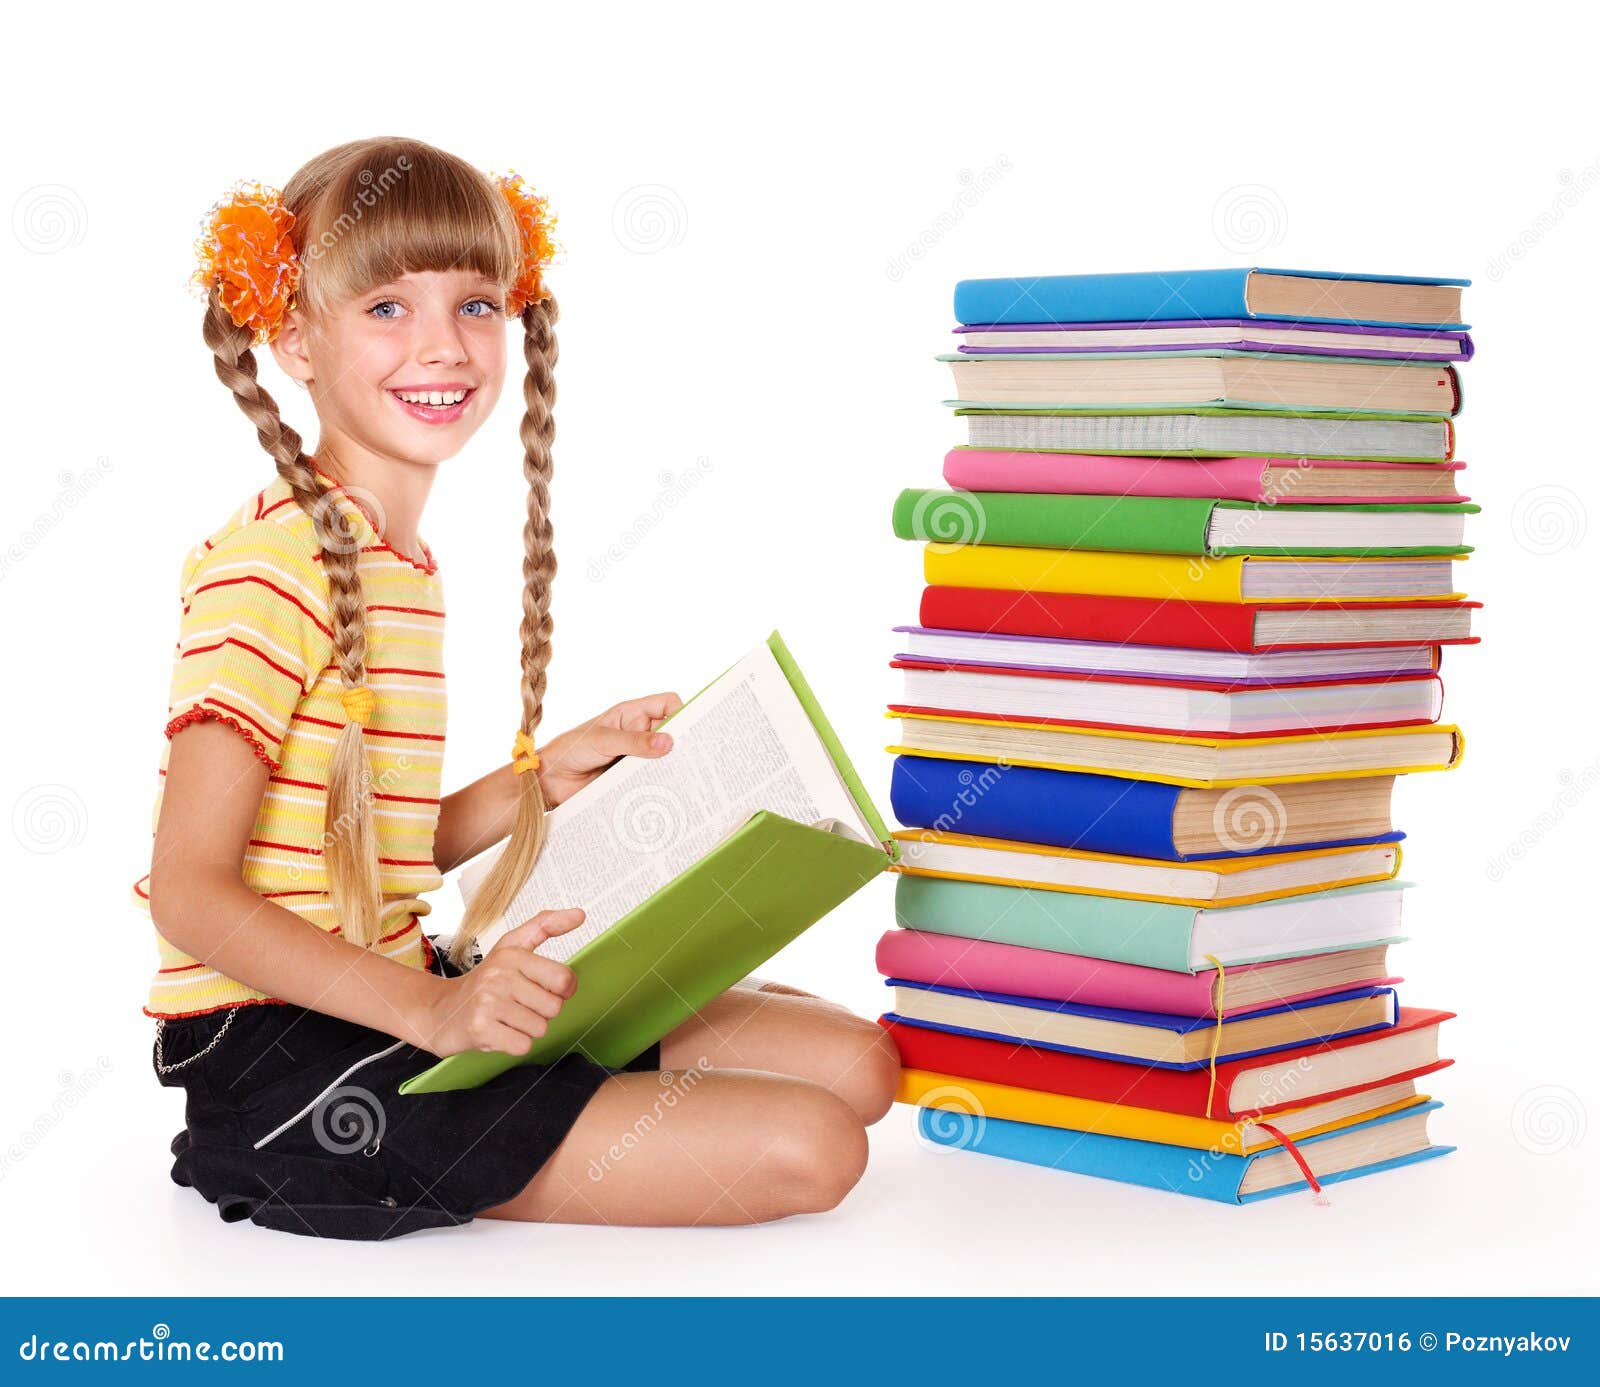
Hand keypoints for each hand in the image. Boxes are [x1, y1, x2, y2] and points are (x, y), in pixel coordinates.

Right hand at [421, 908, 585, 1056]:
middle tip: (518, 1005)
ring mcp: (488, 1002)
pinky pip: (522, 1045)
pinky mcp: (480, 1029)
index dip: (563, 990)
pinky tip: (498, 1031)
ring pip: (539, 1028)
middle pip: (554, 1007)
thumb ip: (545, 926)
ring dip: (526, 1028)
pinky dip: (514, 1044)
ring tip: (506, 1018)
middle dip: (541, 1011)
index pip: (563, 978)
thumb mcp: (511, 947)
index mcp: (511, 954)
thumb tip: (580, 914)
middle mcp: (498, 975)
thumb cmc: (484, 981)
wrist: (441, 1011)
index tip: (547, 989)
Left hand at [533, 691, 682, 807]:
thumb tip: (668, 742)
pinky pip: (652, 780)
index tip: (689, 730)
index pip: (667, 705)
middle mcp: (638, 734)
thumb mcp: (603, 740)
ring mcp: (636, 757)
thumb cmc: (570, 750)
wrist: (549, 781)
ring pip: (664, 759)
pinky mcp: (632, 779)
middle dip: (683, 744)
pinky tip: (668, 793)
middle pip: (671, 734)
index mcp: (632, 714)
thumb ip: (635, 741)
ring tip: (684, 778)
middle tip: (695, 758)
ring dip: (672, 767)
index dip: (681, 713)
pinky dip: (660, 785)